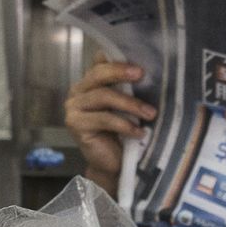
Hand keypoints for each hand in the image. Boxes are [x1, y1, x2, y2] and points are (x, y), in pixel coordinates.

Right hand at [64, 52, 154, 193]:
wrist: (112, 164)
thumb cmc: (122, 133)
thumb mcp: (128, 108)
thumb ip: (128, 88)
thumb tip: (145, 68)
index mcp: (89, 83)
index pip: (100, 64)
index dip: (117, 62)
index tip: (139, 64)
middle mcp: (78, 92)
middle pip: (99, 75)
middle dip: (121, 73)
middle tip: (142, 75)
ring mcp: (74, 108)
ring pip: (103, 96)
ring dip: (130, 104)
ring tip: (151, 114)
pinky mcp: (76, 125)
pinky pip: (104, 119)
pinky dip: (125, 124)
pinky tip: (139, 132)